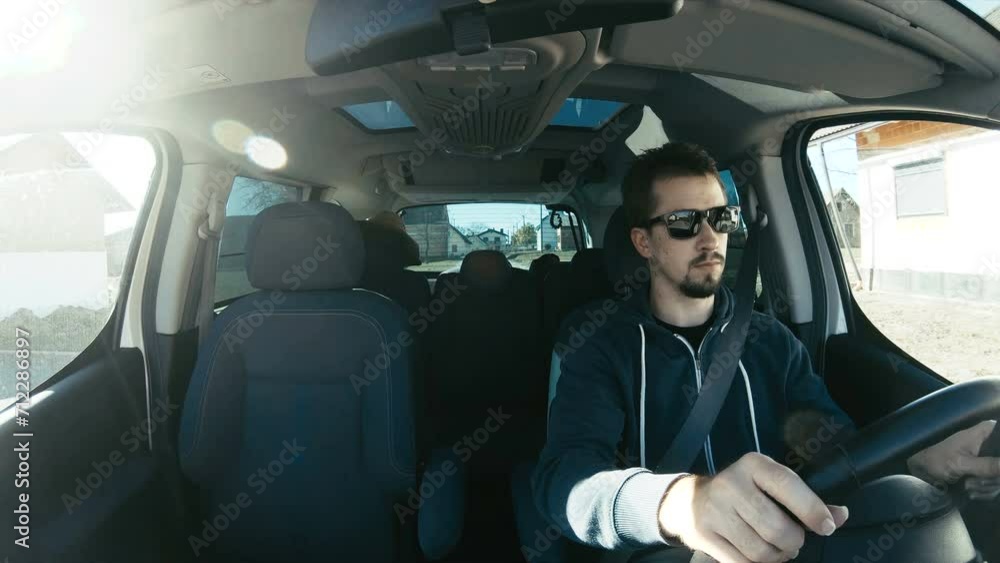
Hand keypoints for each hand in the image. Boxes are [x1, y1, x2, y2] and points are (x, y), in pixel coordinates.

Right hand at [658, 453, 848, 562]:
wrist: (687, 500)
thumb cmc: (742, 492)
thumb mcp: (770, 485)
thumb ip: (806, 499)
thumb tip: (841, 515)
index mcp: (753, 465)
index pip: (787, 485)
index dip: (812, 509)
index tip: (827, 527)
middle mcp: (731, 484)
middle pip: (776, 528)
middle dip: (793, 543)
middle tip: (792, 542)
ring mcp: (714, 510)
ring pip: (761, 551)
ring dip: (777, 557)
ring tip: (775, 549)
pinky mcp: (704, 534)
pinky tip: (758, 555)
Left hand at [907, 420, 999, 497]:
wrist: (923, 472)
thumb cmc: (937, 460)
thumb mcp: (961, 463)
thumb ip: (987, 465)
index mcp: (984, 433)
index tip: (990, 467)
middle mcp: (989, 444)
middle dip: (993, 477)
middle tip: (973, 481)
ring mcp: (988, 460)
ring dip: (986, 486)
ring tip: (967, 486)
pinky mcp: (985, 473)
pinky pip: (995, 485)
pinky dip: (984, 491)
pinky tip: (970, 491)